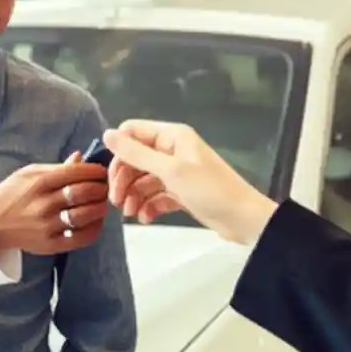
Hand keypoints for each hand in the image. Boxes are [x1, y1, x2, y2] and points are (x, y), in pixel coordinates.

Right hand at [0, 159, 109, 254]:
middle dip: (100, 188)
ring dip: (100, 208)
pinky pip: (80, 238)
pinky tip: (96, 221)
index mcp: (39, 182)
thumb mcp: (30, 173)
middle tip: (105, 187)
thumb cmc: (14, 193)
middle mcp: (43, 204)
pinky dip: (94, 229)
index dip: (95, 171)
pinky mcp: (50, 245)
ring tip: (102, 203)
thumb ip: (58, 168)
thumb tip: (81, 158)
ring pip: (84, 215)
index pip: (76, 173)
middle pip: (83, 193)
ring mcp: (47, 226)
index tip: (102, 172)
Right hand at [102, 120, 278, 244]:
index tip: (111, 176)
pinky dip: (148, 206)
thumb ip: (137, 153)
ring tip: (130, 214)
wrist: (243, 219)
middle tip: (116, 202)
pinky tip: (145, 218)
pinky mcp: (181, 192)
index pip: (132, 132)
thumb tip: (107, 134)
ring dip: (133, 195)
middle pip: (135, 158)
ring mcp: (177, 172)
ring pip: (144, 179)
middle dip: (123, 179)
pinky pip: (156, 195)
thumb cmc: (210, 190)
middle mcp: (173, 150)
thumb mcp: (171, 170)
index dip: (118, 152)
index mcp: (172, 136)